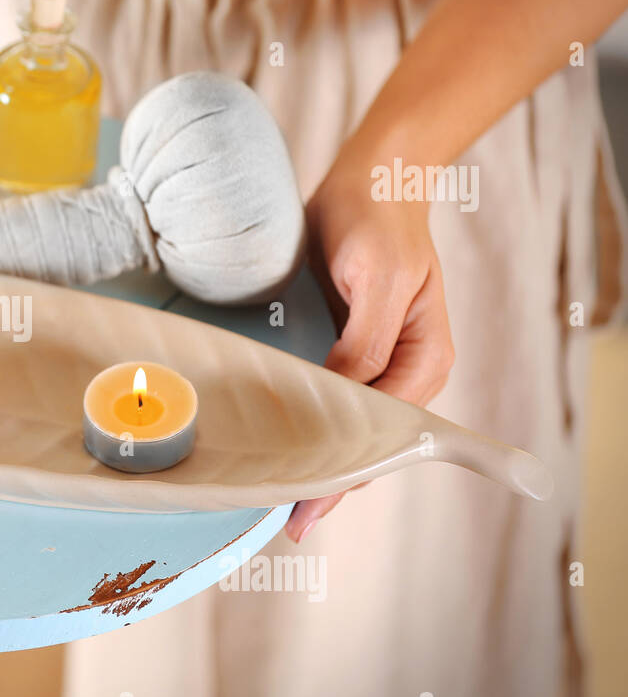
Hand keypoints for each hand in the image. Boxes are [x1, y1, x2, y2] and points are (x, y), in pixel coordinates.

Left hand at [284, 167, 454, 540]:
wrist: (367, 180)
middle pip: (365, 440)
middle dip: (326, 477)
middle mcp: (404, 370)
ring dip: (311, 454)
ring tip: (269, 492)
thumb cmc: (379, 222)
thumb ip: (364, 342)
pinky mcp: (344, 349)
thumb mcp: (378, 279)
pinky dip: (301, 421)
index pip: (384, 435)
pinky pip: (325, 397)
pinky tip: (270, 441)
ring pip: (344, 425)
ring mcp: (374, 362)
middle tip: (279, 517)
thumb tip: (343, 395)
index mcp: (426, 361)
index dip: (345, 472)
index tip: (308, 506)